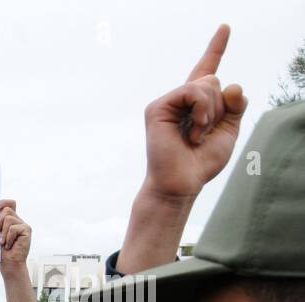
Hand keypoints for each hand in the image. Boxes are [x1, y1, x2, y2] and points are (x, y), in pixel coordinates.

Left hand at [0, 199, 31, 275]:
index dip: (3, 202)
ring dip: (2, 232)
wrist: (10, 264)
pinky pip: (13, 228)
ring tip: (2, 242)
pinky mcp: (27, 230)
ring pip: (9, 219)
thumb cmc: (1, 251)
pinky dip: (8, 238)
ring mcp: (23, 225)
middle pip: (7, 210)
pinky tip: (8, 245)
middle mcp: (18, 220)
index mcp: (10, 220)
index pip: (10, 204)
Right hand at [140, 25, 246, 201]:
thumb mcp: (229, 130)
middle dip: (220, 106)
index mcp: (196, 104)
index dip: (217, 48)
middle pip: (214, 80)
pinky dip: (201, 110)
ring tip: (197, 135)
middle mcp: (179, 100)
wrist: (182, 182)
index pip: (208, 70)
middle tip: (205, 132)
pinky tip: (192, 131)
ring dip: (212, 111)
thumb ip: (235, 106)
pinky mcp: (157, 107)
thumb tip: (233, 85)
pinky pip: (192, 91)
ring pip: (206, 84)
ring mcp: (167, 102)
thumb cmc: (201, 161)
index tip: (225, 27)